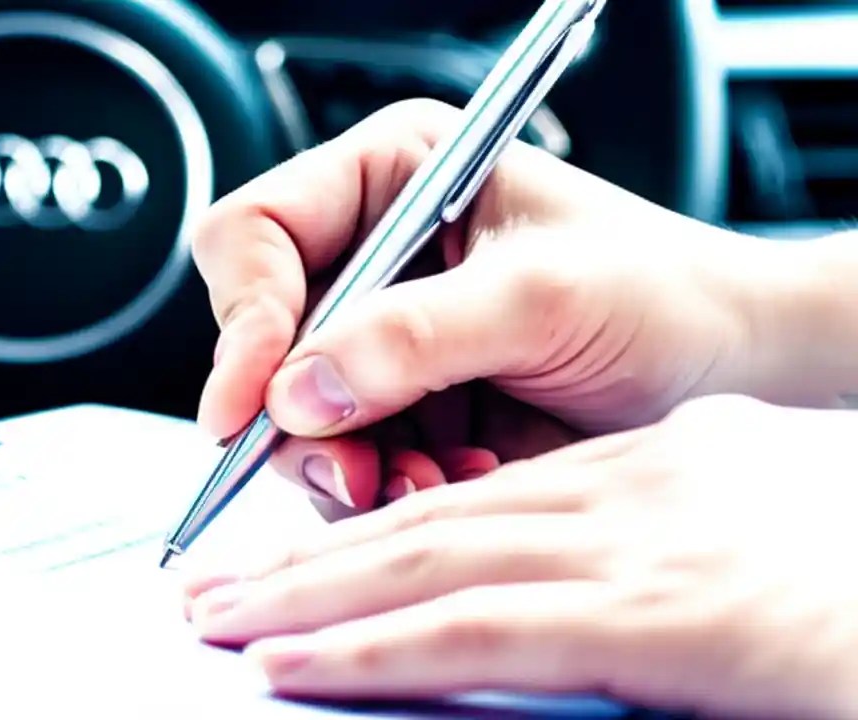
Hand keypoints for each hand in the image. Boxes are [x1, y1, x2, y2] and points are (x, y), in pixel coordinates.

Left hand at [182, 395, 857, 718]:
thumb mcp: (752, 536)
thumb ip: (653, 550)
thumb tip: (579, 584)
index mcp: (652, 473)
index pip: (477, 496)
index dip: (370, 529)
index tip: (294, 557)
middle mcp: (632, 493)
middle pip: (430, 520)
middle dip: (305, 558)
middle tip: (211, 583)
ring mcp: (644, 551)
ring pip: (429, 564)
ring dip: (307, 597)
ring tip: (218, 620)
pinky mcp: (666, 618)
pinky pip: (481, 627)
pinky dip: (375, 643)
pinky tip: (299, 660)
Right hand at [191, 98, 801, 517]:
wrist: (728, 368)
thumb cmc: (660, 292)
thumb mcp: (541, 297)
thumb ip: (414, 336)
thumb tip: (296, 391)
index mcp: (389, 179)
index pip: (257, 235)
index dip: (242, 317)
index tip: (249, 401)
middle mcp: (369, 258)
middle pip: (264, 342)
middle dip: (302, 419)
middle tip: (353, 472)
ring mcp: (381, 339)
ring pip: (297, 417)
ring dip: (349, 466)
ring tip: (429, 482)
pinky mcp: (402, 408)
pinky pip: (347, 461)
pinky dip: (386, 491)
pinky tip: (452, 484)